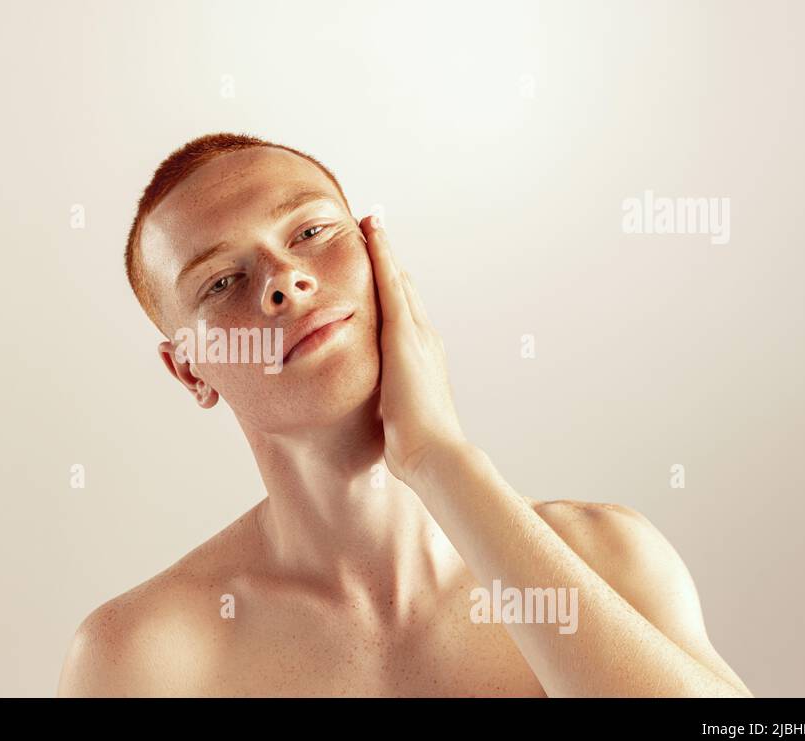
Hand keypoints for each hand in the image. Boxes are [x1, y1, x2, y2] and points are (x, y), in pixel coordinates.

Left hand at [361, 215, 466, 485]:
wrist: (434, 455)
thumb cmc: (415, 448)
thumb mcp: (396, 418)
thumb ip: (388, 406)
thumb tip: (378, 417)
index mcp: (422, 358)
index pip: (405, 314)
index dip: (392, 288)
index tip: (380, 268)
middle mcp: (425, 339)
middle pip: (405, 289)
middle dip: (389, 261)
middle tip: (373, 230)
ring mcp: (417, 335)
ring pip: (399, 280)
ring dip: (385, 250)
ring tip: (370, 222)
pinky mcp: (405, 336)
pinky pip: (390, 285)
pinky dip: (383, 256)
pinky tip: (371, 233)